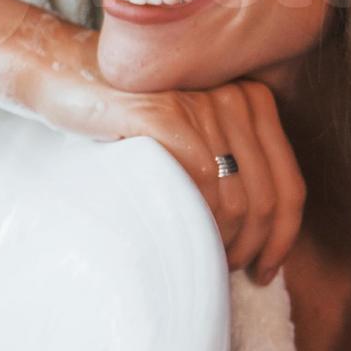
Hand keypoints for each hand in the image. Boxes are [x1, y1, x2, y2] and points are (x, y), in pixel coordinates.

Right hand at [20, 49, 303, 283]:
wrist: (60, 77)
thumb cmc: (123, 121)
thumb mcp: (189, 138)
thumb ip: (228, 166)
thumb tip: (262, 237)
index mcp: (252, 102)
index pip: (290, 184)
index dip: (283, 238)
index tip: (265, 271)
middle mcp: (235, 96)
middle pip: (270, 198)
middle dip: (253, 249)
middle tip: (226, 272)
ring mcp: (201, 104)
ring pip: (240, 200)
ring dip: (223, 244)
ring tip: (200, 261)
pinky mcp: (165, 115)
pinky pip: (203, 184)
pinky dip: (200, 222)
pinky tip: (182, 239)